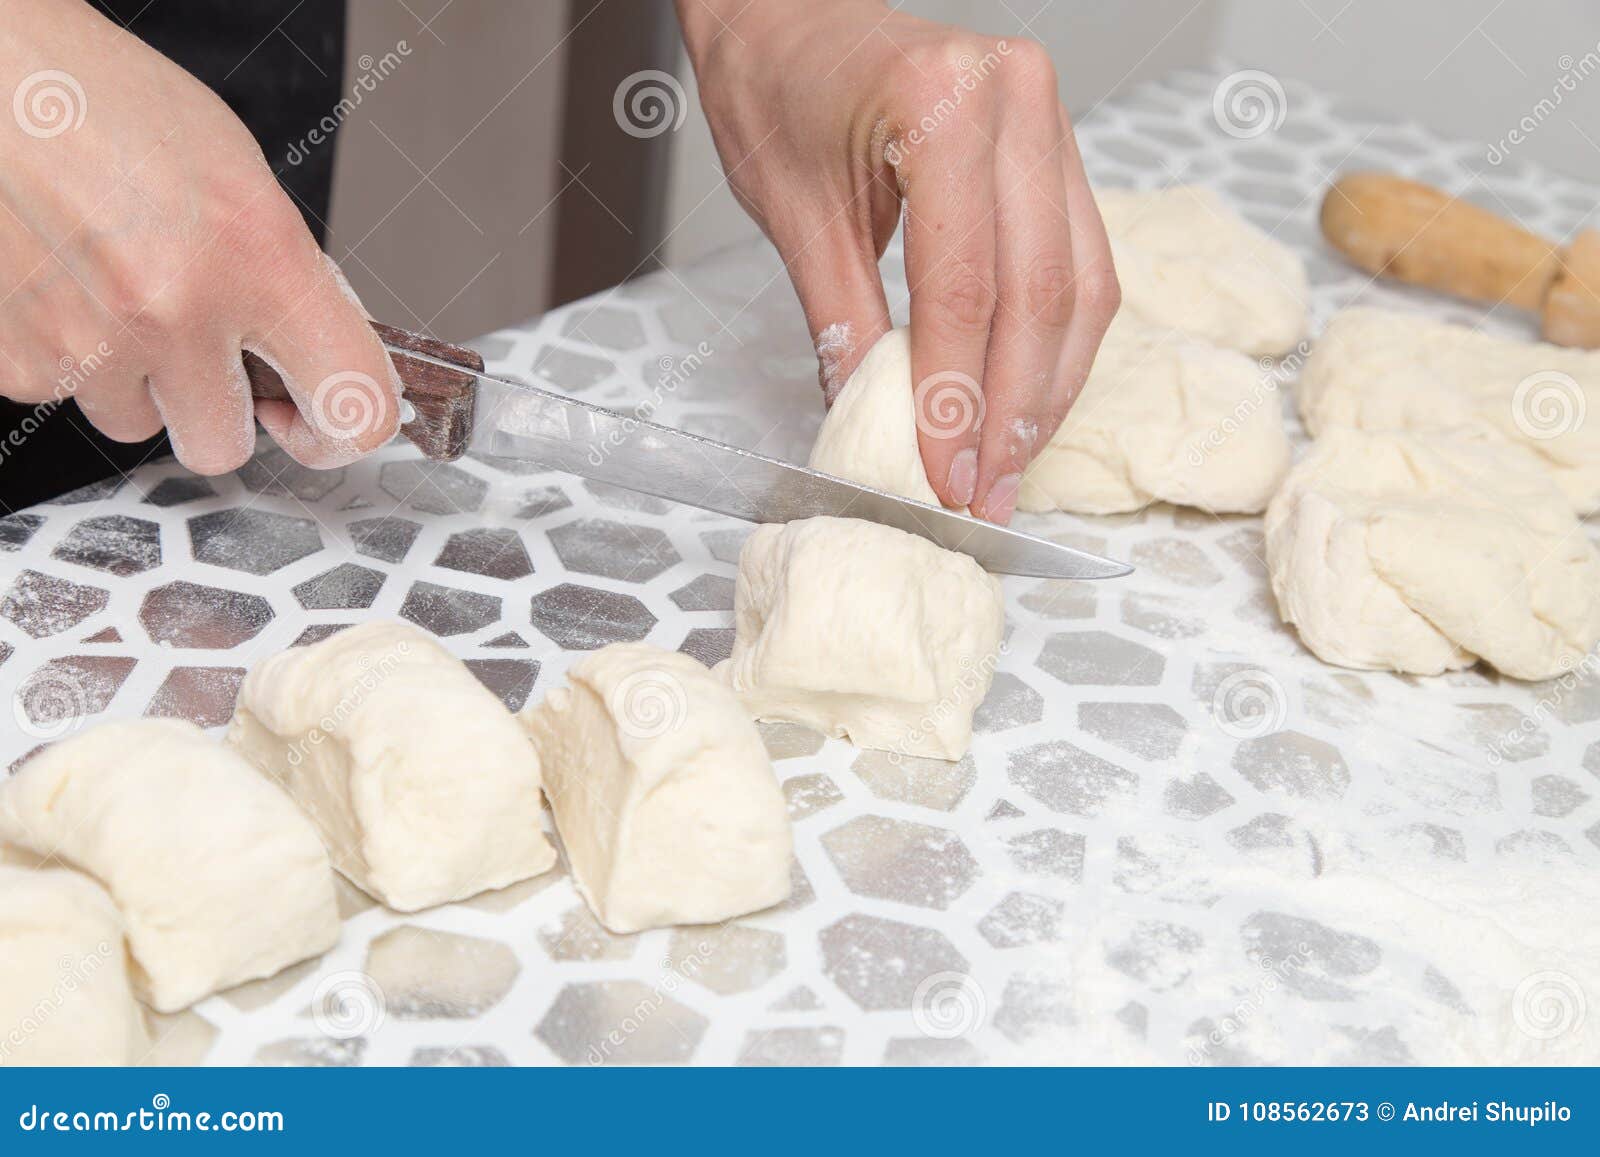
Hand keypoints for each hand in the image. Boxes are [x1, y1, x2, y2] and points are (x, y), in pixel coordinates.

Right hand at [0, 0, 400, 472]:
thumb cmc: (106, 103)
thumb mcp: (242, 178)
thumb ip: (287, 279)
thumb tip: (316, 352)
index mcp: (260, 257)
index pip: (354, 409)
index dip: (341, 431)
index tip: (318, 417)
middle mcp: (176, 309)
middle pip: (222, 446)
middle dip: (214, 406)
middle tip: (197, 343)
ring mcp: (89, 342)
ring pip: (136, 422)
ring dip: (133, 376)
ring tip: (114, 287)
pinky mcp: (15, 358)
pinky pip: (63, 392)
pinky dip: (66, 352)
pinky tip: (63, 282)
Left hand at [678, 0, 1118, 522]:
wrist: (793, 15)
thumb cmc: (779, 92)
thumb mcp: (796, 219)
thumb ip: (846, 329)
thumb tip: (883, 434)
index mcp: (941, 102)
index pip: (966, 286)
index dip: (960, 399)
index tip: (948, 477)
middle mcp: (1017, 98)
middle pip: (1041, 293)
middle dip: (1014, 413)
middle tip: (986, 494)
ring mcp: (1051, 116)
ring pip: (1082, 285)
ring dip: (1050, 390)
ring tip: (1011, 465)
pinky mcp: (1060, 146)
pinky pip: (1083, 260)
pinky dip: (1058, 342)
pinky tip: (1029, 400)